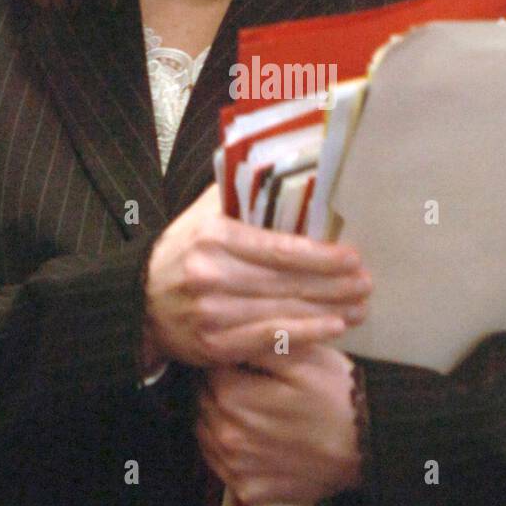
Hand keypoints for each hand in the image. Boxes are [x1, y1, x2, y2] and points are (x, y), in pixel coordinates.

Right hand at [143, 183, 370, 370]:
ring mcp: (213, 314)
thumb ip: (238, 191)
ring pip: (283, 311)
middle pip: (287, 281)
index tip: (352, 255)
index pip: (278, 248)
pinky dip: (305, 335)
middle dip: (335, 284)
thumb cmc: (181, 252)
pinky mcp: (215, 345)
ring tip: (361, 306)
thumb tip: (283, 161)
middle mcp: (212, 275)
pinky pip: (269, 339)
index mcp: (214, 236)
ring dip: (330, 310)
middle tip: (368, 282)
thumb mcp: (202, 213)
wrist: (137, 302)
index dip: (320, 255)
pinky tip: (333, 328)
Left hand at [194, 344, 363, 504]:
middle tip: (251, 383)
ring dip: (220, 420)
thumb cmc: (338, 395)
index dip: (226, 362)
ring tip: (254, 410)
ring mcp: (236, 469)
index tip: (244, 361)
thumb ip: (258, 344)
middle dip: (219, 390)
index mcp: (234, 398)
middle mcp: (227, 437)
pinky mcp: (249, 493)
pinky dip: (231, 454)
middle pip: (203, 403)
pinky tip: (256, 441)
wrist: (371, 446)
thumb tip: (225, 334)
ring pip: (206, 435)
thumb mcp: (303, 355)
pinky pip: (222, 469)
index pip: (209, 371)